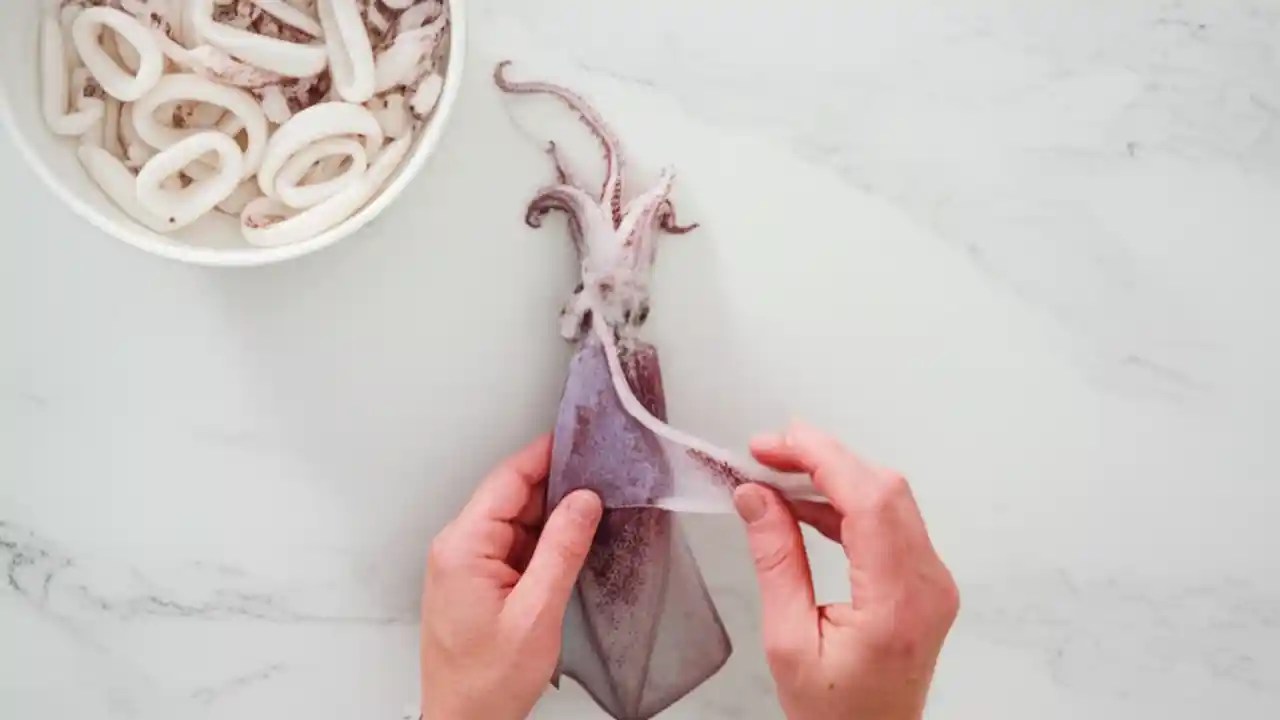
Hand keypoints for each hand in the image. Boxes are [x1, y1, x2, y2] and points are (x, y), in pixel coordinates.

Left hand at [420, 435, 602, 719]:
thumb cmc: (488, 681)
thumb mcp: (536, 612)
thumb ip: (561, 550)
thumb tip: (583, 501)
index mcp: (463, 547)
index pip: (507, 480)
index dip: (545, 455)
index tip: (578, 439)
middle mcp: (458, 548)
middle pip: (512, 496)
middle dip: (556, 486)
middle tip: (601, 479)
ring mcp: (465, 564)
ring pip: (515, 520)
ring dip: (551, 517)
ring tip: (594, 514)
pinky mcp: (477, 580)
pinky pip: (513, 545)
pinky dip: (542, 542)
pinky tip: (570, 547)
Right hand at [733, 422, 958, 719]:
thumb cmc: (833, 714)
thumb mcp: (788, 641)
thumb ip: (776, 562)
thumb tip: (756, 497)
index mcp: (897, 603)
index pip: (870, 501)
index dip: (823, 458)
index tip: (778, 441)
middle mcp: (928, 586)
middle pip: (885, 489)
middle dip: (824, 458)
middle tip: (767, 452)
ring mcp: (933, 582)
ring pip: (890, 498)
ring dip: (835, 476)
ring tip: (778, 473)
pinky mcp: (924, 582)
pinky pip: (891, 522)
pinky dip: (848, 503)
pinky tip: (806, 504)